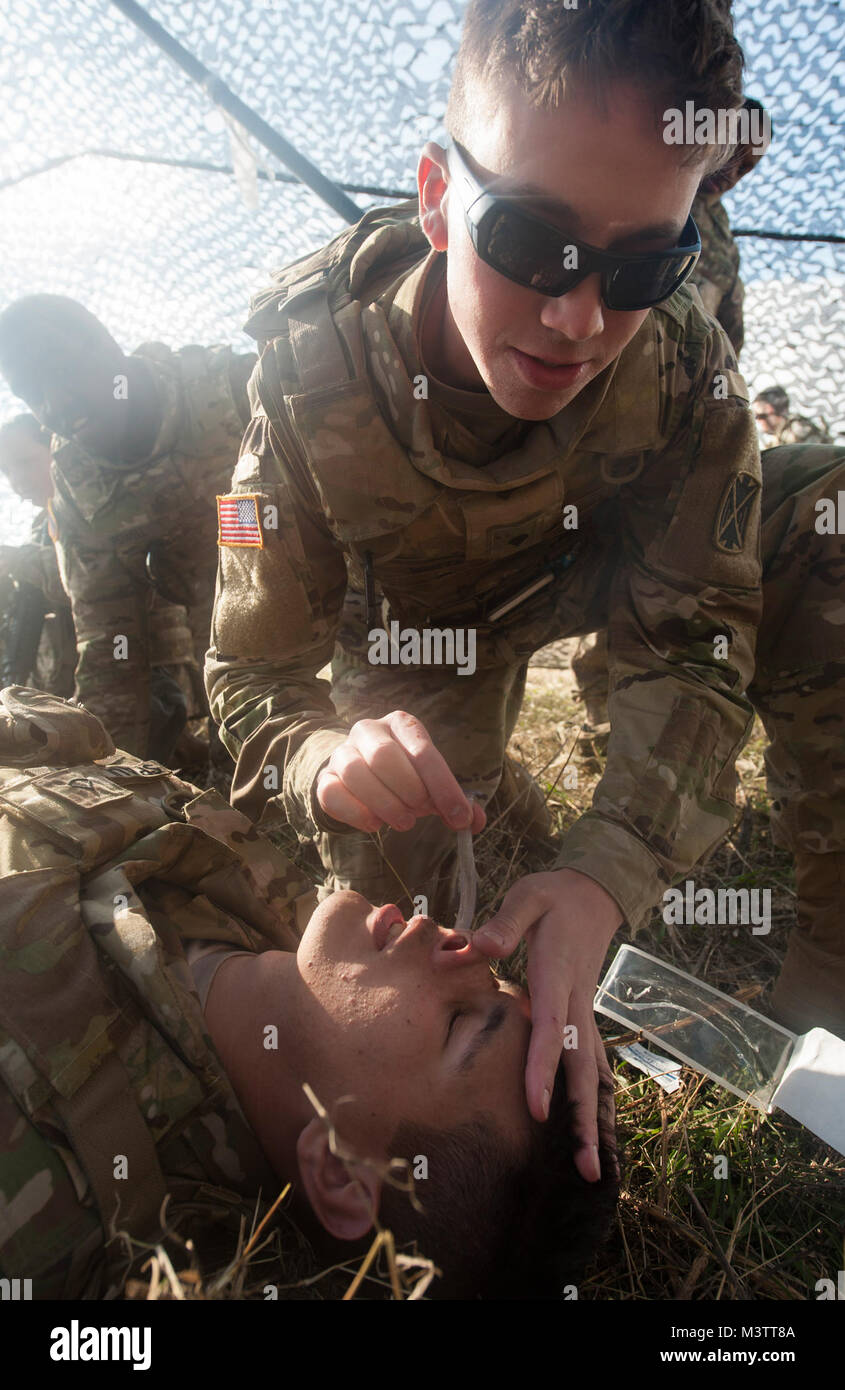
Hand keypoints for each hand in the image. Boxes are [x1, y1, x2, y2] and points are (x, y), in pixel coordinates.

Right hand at [316, 709, 486, 835]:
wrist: (359, 768)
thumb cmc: (404, 775)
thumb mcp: (431, 781)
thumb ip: (454, 800)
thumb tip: (476, 821)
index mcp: (402, 724)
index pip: (423, 751)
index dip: (443, 787)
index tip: (459, 817)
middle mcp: (369, 730)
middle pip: (384, 756)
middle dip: (408, 791)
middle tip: (421, 813)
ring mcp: (342, 752)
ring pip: (356, 773)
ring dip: (385, 804)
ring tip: (403, 822)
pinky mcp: (325, 777)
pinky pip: (332, 794)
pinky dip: (356, 814)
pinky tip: (375, 824)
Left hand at [473, 867, 621, 1181]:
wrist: (594, 893)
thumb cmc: (553, 896)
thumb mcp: (527, 896)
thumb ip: (504, 923)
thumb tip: (477, 947)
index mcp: (557, 977)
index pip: (550, 1031)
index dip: (544, 1070)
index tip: (538, 1110)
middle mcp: (575, 1002)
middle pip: (582, 1067)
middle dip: (582, 1118)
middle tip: (586, 1169)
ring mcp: (582, 1012)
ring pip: (591, 1073)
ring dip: (591, 1120)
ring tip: (590, 1169)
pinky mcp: (580, 1017)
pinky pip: (589, 1065)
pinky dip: (592, 1101)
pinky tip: (589, 1133)